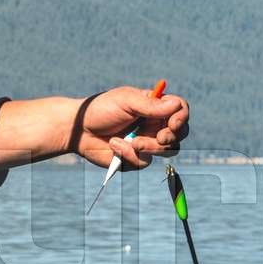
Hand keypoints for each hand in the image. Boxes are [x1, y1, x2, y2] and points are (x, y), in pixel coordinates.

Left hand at [75, 84, 189, 169]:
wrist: (80, 130)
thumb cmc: (101, 109)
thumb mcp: (125, 101)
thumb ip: (150, 105)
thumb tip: (176, 106)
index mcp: (154, 107)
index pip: (180, 109)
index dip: (182, 117)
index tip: (173, 124)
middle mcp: (154, 125)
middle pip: (180, 133)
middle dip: (171, 137)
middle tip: (160, 137)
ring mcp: (147, 142)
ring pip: (167, 151)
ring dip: (151, 147)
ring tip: (133, 142)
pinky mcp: (136, 158)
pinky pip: (145, 162)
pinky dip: (130, 154)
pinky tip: (115, 145)